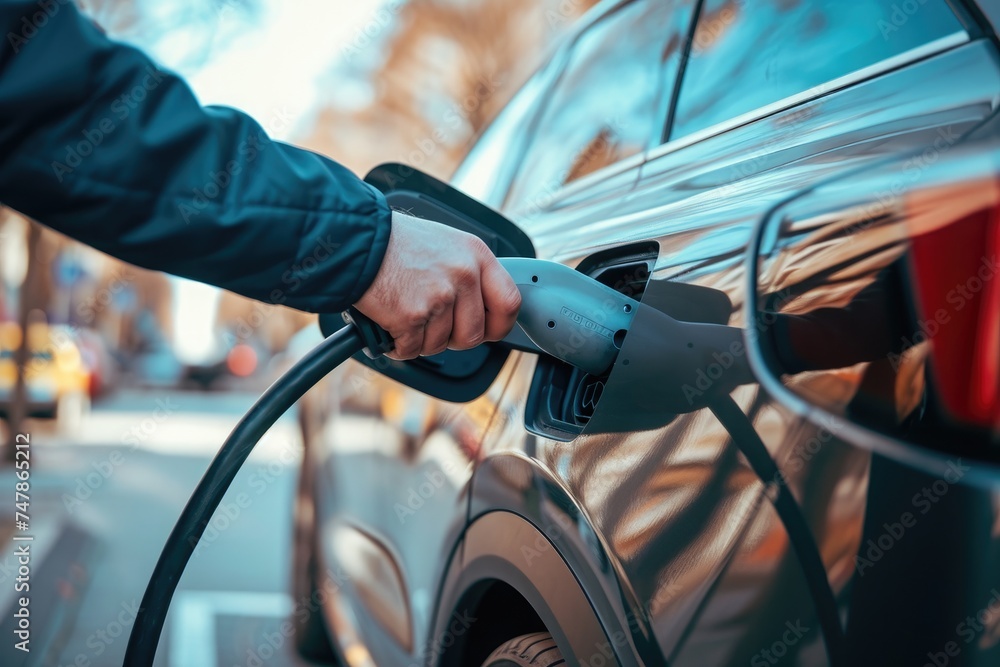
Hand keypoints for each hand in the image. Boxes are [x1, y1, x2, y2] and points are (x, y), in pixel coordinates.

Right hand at [354, 211, 520, 359]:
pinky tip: (389, 322)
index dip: (499, 325)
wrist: (355, 240)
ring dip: (420, 339)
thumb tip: (481, 307)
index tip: (489, 330)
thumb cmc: (394, 242)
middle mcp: (463, 275)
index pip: (509, 303)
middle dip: (451, 338)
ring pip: (439, 345)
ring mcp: (438, 297)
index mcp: (476, 255)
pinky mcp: (412, 316)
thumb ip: (468, 273)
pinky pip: (412, 349)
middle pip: (473, 334)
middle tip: (432, 324)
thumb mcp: (445, 244)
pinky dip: (398, 344)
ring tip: (403, 312)